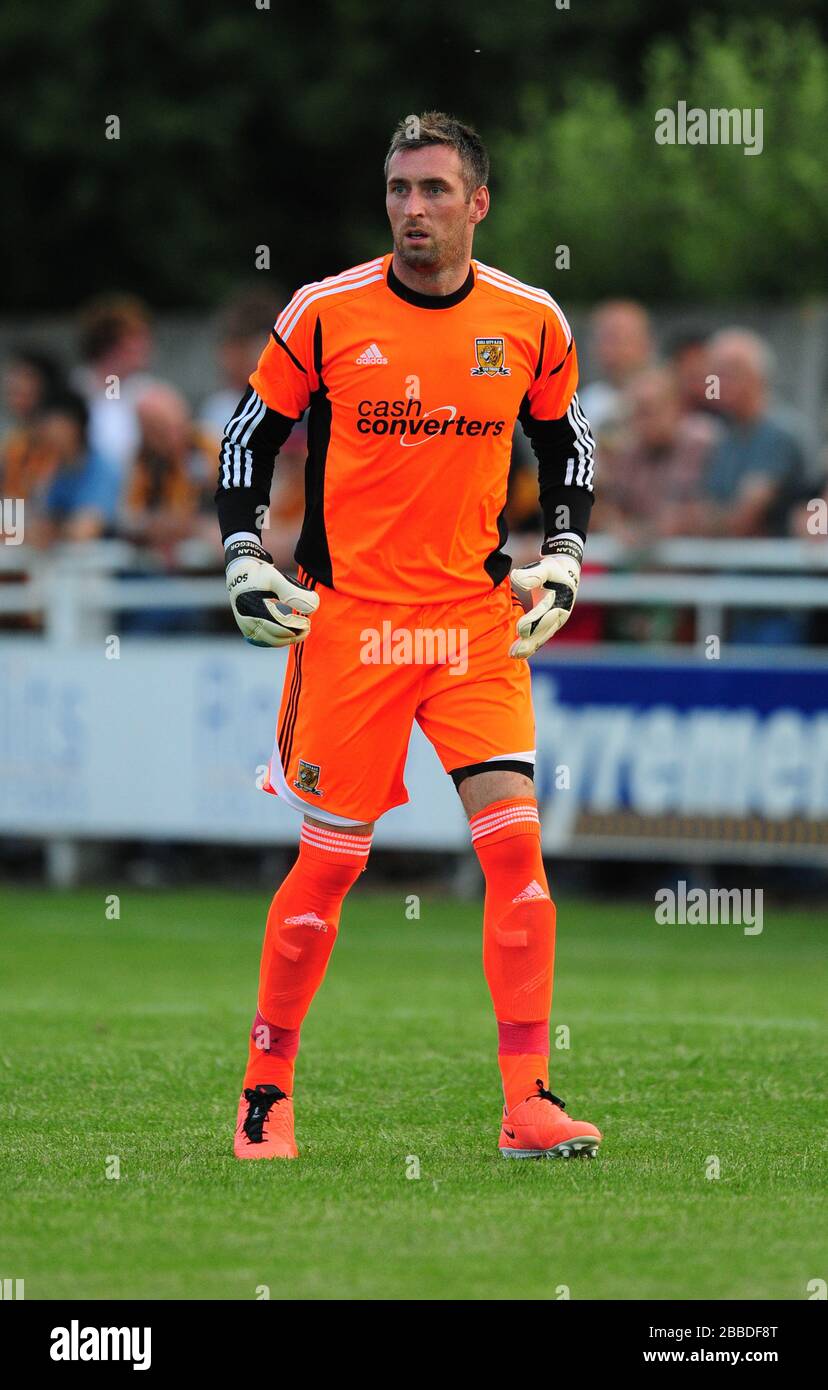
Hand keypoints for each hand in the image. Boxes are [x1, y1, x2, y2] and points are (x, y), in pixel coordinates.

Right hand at [224, 538, 318, 647]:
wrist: (240, 574)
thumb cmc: (260, 575)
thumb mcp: (277, 579)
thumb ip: (294, 593)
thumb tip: (313, 608)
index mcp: (255, 609)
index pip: (280, 627)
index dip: (296, 627)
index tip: (308, 622)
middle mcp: (248, 621)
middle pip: (276, 637)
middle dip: (294, 635)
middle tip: (307, 629)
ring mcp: (246, 626)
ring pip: (270, 641)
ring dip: (287, 639)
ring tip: (300, 632)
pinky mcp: (246, 629)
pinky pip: (263, 641)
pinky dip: (277, 640)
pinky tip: (287, 635)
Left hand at [509, 540, 581, 658]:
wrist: (566, 573)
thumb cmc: (554, 570)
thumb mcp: (546, 568)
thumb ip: (533, 574)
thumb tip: (516, 578)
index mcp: (559, 601)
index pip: (544, 614)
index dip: (532, 622)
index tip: (519, 630)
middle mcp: (559, 615)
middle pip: (543, 631)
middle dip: (529, 642)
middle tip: (514, 652)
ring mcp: (555, 622)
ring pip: (542, 638)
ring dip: (528, 648)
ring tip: (513, 655)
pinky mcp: (550, 626)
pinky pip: (541, 638)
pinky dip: (531, 647)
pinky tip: (519, 654)